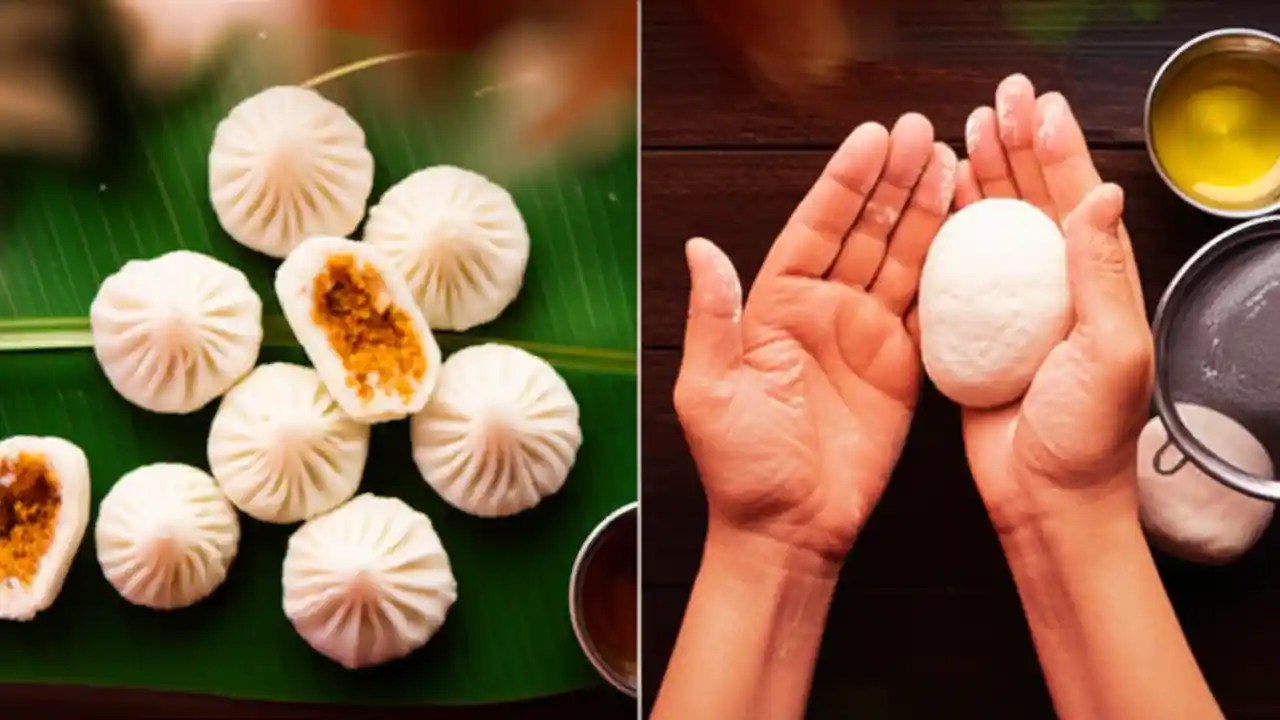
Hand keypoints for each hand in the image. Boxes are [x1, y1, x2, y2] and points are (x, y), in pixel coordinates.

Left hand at [674, 114, 956, 563]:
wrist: (789, 528)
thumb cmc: (741, 467)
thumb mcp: (710, 389)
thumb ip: (713, 317)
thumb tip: (699, 248)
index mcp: (774, 308)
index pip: (814, 228)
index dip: (844, 183)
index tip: (871, 139)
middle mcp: (822, 311)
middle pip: (863, 230)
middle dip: (892, 180)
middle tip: (923, 132)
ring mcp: (864, 335)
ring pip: (899, 257)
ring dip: (924, 210)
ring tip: (950, 161)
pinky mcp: (901, 366)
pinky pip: (928, 306)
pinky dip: (947, 267)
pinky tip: (965, 227)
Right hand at [955, 74, 1153, 533]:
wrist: (1043, 498)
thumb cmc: (1085, 436)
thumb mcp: (1111, 352)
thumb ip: (1102, 274)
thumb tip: (1102, 195)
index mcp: (1097, 283)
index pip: (1078, 200)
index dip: (1059, 150)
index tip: (1037, 107)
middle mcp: (1057, 287)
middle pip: (1035, 201)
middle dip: (1017, 147)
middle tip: (996, 102)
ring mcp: (1013, 308)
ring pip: (995, 227)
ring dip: (982, 177)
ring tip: (963, 132)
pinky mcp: (973, 332)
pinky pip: (957, 269)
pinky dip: (947, 229)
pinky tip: (937, 199)